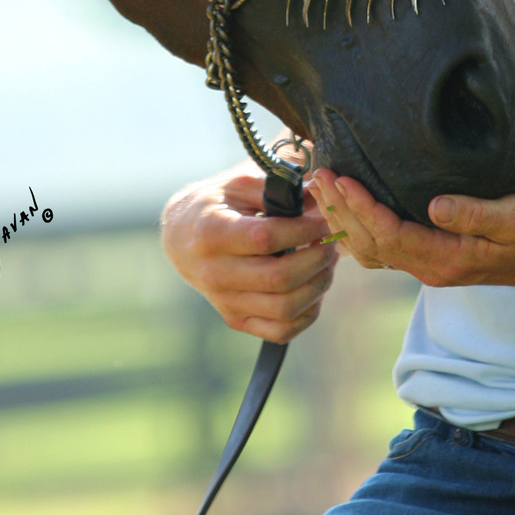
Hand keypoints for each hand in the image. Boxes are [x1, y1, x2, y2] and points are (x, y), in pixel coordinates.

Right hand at [160, 163, 337, 342]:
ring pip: (284, 309)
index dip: (304, 230)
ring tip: (328, 262)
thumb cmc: (217, 203)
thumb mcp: (240, 183)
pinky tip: (315, 287)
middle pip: (280, 278)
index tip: (324, 218)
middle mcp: (216, 273)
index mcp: (213, 233)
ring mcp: (225, 302)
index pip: (266, 239)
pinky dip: (307, 314)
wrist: (182, 238)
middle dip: (318, 258)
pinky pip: (280, 331)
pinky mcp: (235, 319)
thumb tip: (319, 192)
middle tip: (332, 240)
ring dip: (318, 285)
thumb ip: (278, 186)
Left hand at [306, 170, 514, 291]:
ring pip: (368, 247)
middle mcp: (427, 267)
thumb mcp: (514, 218)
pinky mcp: (421, 253)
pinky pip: (377, 244)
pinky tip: (341, 203)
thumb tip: (435, 206)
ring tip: (320, 185)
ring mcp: (422, 263)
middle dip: (342, 209)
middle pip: (371, 243)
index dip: (365, 209)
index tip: (345, 180)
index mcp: (446, 259)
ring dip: (341, 217)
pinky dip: (353, 224)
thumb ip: (475, 213)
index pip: (393, 236)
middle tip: (319, 174)